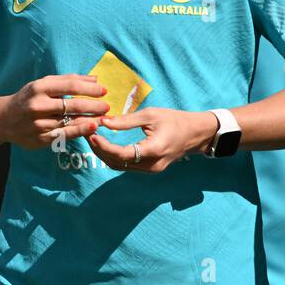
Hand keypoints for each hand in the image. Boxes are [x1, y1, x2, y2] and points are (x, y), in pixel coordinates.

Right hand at [0, 74, 107, 149]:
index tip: (104, 91)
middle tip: (107, 106)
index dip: (90, 88)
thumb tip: (95, 78)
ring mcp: (38, 124)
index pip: (70, 86)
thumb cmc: (29, 98)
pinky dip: (80, 131)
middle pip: (72, 105)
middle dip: (94, 105)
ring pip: (70, 121)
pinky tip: (92, 127)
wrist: (3, 119)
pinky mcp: (40, 139)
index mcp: (39, 88)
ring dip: (91, 119)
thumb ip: (68, 81)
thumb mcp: (43, 84)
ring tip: (104, 118)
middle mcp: (37, 105)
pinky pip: (65, 134)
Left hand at [89, 106, 217, 173]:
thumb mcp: (151, 115)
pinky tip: (106, 144)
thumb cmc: (175, 120)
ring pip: (120, 167)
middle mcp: (151, 165)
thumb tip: (104, 122)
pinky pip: (127, 166)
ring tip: (93, 138)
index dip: (104, 146)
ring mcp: (151, 170)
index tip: (92, 134)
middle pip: (117, 163)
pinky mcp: (150, 169)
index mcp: (153, 150)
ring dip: (104, 154)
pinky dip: (114, 156)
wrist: (196, 134)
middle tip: (87, 133)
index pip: (122, 154)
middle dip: (100, 150)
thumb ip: (126, 121)